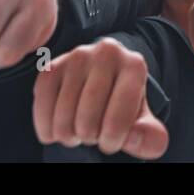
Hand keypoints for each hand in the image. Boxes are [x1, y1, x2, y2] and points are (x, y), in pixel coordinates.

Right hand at [32, 38, 169, 158]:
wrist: (106, 85)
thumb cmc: (125, 108)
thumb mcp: (144, 124)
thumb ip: (151, 138)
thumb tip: (133, 138)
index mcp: (134, 66)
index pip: (118, 118)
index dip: (112, 141)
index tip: (110, 141)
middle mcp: (107, 52)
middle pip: (88, 117)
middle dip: (89, 137)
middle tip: (93, 134)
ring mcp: (77, 55)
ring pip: (64, 115)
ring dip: (68, 135)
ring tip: (78, 130)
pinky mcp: (53, 65)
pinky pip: (42, 104)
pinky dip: (46, 128)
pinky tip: (56, 131)